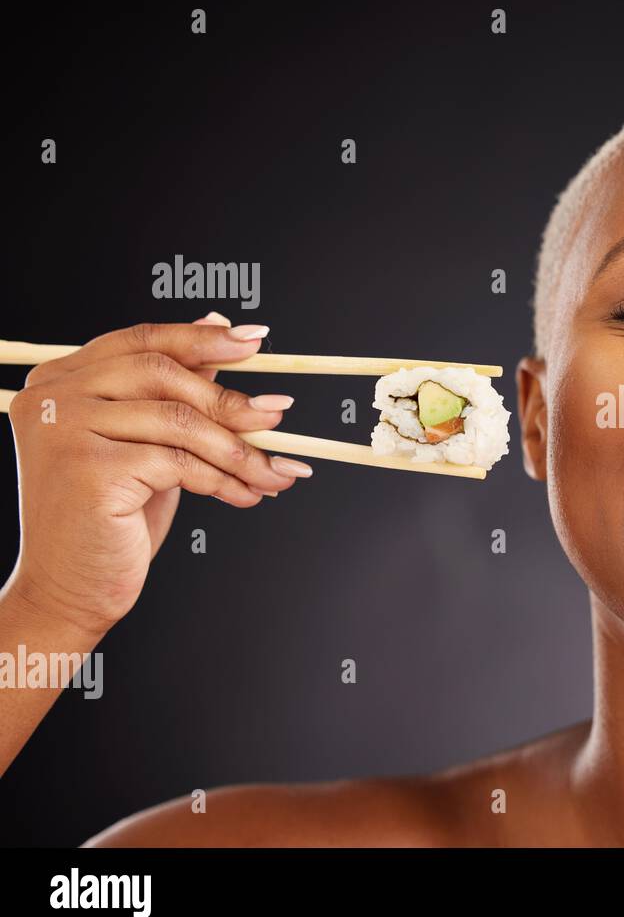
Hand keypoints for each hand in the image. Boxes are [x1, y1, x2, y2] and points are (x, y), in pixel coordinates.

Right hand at [4, 315, 311, 635]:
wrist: (72, 588)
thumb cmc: (111, 518)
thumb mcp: (148, 444)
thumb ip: (175, 390)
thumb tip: (223, 327)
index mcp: (62, 380)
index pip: (142, 341)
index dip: (202, 338)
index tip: (256, 341)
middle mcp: (53, 397)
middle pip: (163, 374)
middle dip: (230, 400)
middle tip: (277, 416)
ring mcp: (66, 431)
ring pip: (180, 423)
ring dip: (239, 451)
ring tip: (274, 471)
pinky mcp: (90, 470)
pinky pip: (179, 464)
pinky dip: (223, 480)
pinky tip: (246, 495)